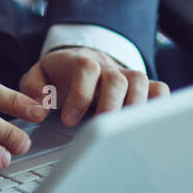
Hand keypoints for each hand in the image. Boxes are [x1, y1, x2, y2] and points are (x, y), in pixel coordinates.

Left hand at [17, 46, 168, 126]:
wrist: (81, 61)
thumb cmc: (60, 75)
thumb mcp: (39, 75)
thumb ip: (33, 86)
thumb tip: (40, 106)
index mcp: (81, 62)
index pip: (86, 69)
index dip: (80, 94)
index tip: (69, 119)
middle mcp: (107, 68)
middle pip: (117, 78)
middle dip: (110, 105)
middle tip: (99, 129)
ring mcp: (126, 77)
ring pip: (141, 81)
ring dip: (135, 107)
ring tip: (123, 132)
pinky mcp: (142, 89)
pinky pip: (159, 90)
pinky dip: (159, 105)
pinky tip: (148, 126)